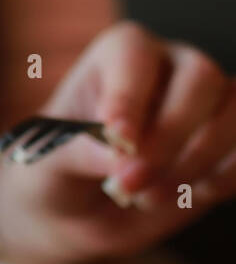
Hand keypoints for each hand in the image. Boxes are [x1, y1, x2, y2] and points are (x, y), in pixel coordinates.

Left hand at [0, 21, 235, 263]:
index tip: (118, 136)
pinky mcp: (230, 143)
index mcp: (118, 53)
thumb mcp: (46, 162)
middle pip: (200, 77)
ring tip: (148, 196)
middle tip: (130, 182)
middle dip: (170, 134)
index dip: (130, 93)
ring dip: (197, 161)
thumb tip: (119, 155)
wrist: (75, 211)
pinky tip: (188, 196)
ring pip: (234, 112)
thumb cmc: (54, 172)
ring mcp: (208, 103)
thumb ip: (76, 151)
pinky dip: (224, 178)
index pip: (135, 53)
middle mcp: (170, 66)